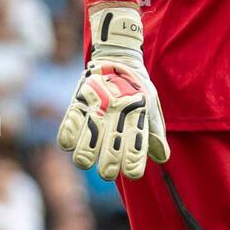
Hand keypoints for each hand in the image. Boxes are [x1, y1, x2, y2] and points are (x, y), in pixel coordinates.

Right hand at [57, 6, 169, 180]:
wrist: (118, 57)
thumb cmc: (136, 88)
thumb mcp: (151, 106)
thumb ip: (154, 134)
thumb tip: (162, 158)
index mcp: (138, 116)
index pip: (135, 151)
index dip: (132, 167)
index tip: (132, 172)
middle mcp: (117, 115)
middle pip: (109, 157)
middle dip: (108, 170)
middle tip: (108, 170)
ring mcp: (96, 109)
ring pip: (84, 150)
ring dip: (85, 159)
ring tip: (88, 158)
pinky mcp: (78, 103)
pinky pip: (67, 131)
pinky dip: (68, 141)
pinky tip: (73, 142)